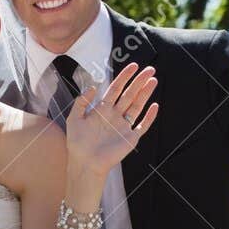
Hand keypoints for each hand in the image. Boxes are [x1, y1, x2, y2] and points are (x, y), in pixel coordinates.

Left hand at [65, 62, 158, 176]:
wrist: (85, 163)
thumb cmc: (77, 143)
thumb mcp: (74, 118)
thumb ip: (81, 101)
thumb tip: (93, 86)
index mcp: (102, 109)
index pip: (116, 88)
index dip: (125, 77)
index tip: (134, 66)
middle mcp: (115, 115)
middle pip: (129, 94)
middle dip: (139, 81)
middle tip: (150, 69)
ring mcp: (123, 126)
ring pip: (137, 106)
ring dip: (146, 93)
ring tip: (153, 80)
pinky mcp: (130, 138)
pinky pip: (142, 126)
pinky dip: (149, 117)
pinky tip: (154, 106)